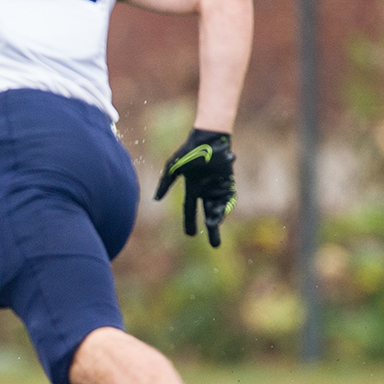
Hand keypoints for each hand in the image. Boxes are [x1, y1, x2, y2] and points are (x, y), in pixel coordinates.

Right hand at [154, 129, 234, 247]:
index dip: (190, 222)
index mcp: (193, 188)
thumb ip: (165, 183)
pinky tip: (221, 211)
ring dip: (218, 218)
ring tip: (213, 224)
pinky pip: (229, 198)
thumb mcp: (173, 167)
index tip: (190, 235)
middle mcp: (206, 190)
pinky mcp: (228, 181)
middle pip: (209, 214)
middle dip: (212, 230)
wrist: (207, 138)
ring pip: (219, 207)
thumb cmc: (189, 151)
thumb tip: (155, 199)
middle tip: (215, 245)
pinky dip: (226, 206)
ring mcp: (218, 186)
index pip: (190, 210)